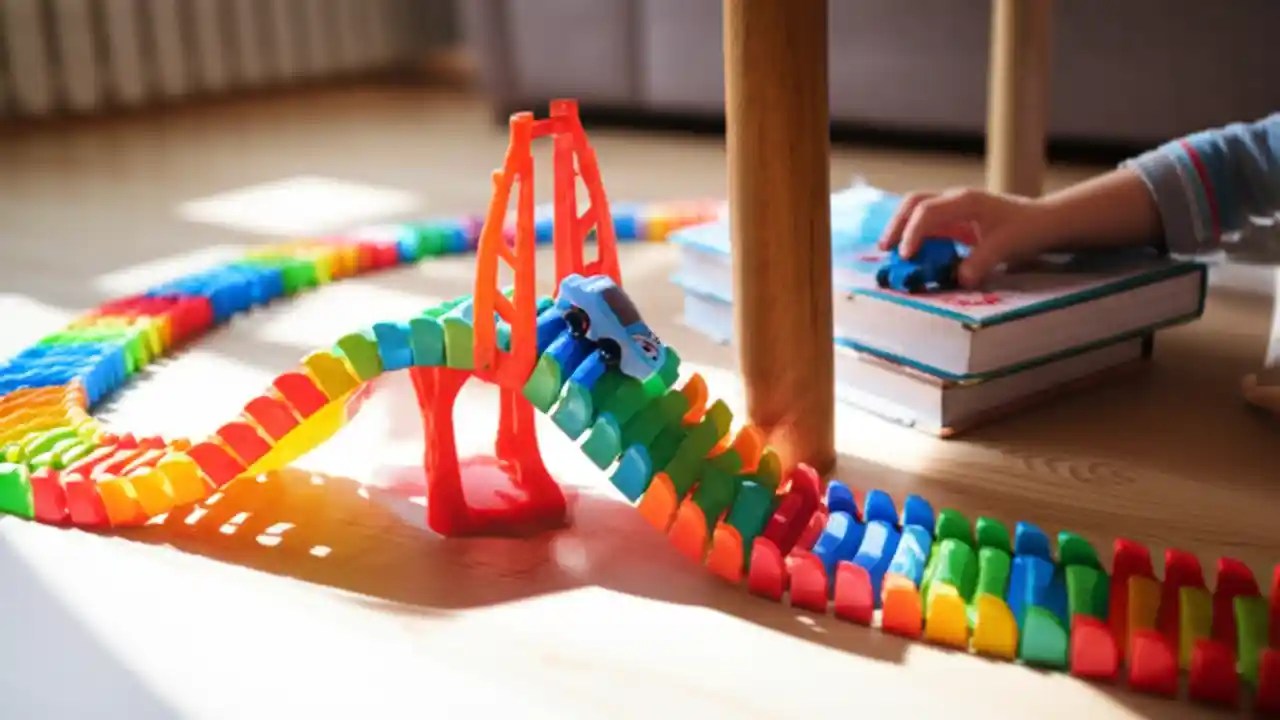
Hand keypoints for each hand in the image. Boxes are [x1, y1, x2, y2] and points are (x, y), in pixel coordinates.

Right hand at [877, 188, 1044, 288]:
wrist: (1043, 221)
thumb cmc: (1026, 228)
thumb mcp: (1006, 246)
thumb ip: (981, 261)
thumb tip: (959, 279)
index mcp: (965, 201)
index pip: (927, 211)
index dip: (912, 233)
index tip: (906, 256)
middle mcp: (955, 201)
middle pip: (914, 203)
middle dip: (896, 225)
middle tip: (885, 249)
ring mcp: (954, 210)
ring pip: (917, 212)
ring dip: (902, 229)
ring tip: (890, 252)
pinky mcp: (956, 222)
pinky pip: (928, 225)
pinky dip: (915, 237)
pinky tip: (910, 254)